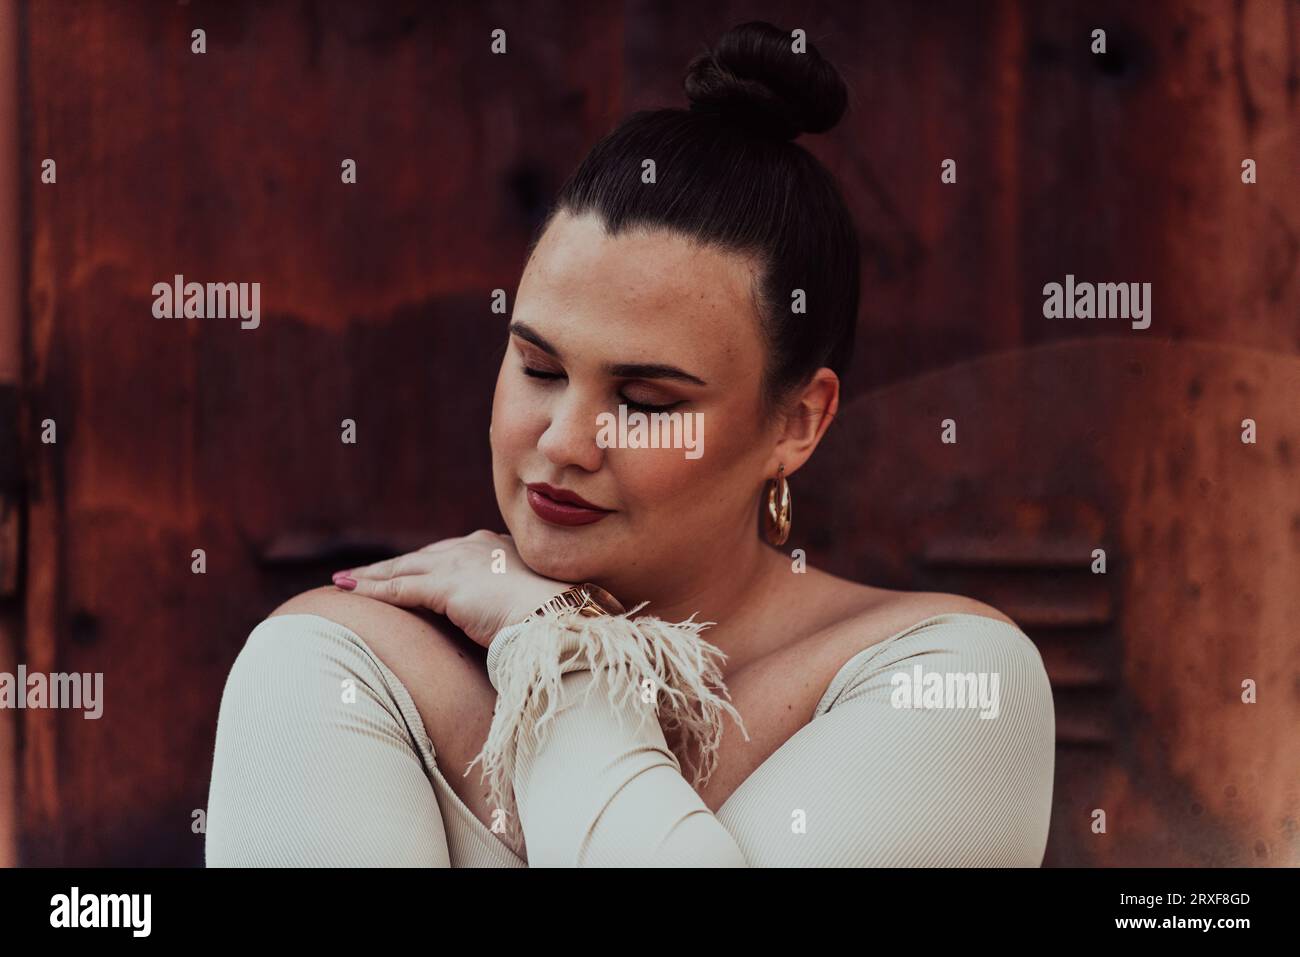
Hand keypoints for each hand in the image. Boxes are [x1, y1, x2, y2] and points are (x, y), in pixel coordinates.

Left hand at [331, 530, 573, 646]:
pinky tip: (348, 592)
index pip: (448, 554)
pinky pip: (399, 589)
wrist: (557, 617)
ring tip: (344, 583)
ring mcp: (458, 565)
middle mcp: (473, 548)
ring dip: (370, 577)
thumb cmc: (552, 615)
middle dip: (389, 566)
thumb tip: (509, 617)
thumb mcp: (531, 600)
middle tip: (361, 574)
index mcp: (495, 547)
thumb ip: (513, 599)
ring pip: (403, 569)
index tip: (406, 569)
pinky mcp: (446, 586)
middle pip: (420, 556)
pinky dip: (371, 590)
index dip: (423, 563)